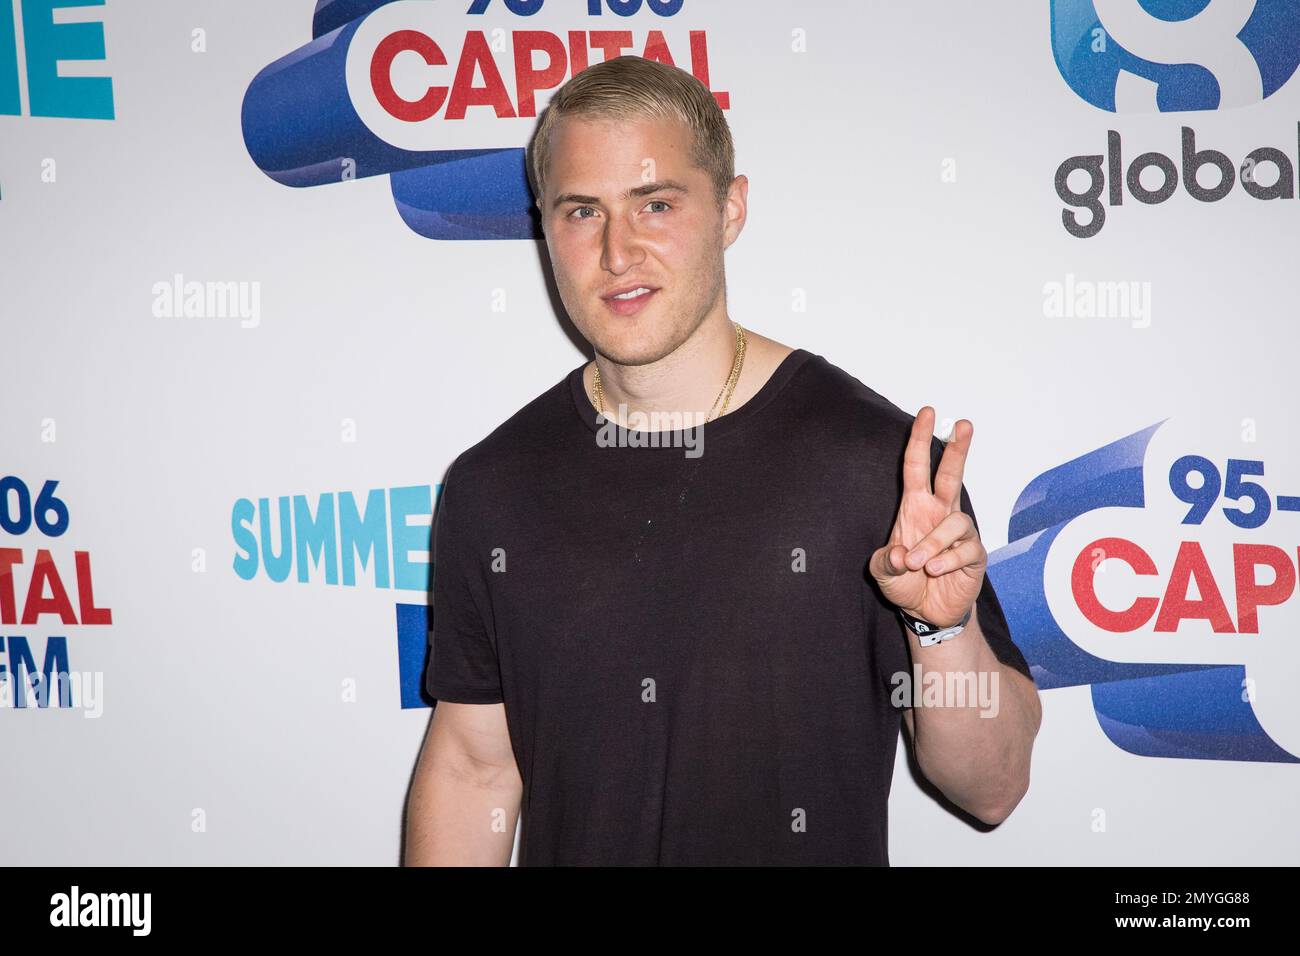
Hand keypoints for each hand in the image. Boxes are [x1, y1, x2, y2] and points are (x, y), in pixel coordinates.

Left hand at [869, 406, 985, 628]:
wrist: (926, 612)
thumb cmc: (906, 582)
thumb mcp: (883, 571)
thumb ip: (886, 562)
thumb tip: (901, 554)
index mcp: (916, 507)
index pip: (918, 466)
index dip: (921, 439)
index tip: (926, 413)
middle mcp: (940, 513)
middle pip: (952, 474)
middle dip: (958, 448)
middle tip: (963, 423)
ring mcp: (959, 534)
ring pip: (955, 522)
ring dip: (933, 544)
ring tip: (919, 564)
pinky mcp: (974, 555)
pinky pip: (966, 550)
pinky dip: (948, 561)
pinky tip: (936, 571)